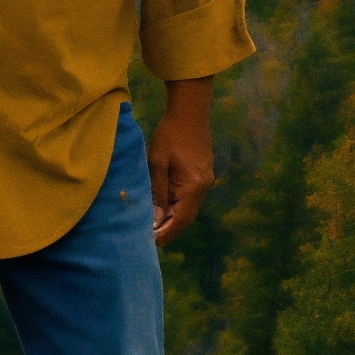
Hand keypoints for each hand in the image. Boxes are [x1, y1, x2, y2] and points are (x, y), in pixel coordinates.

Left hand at [148, 77, 215, 245]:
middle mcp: (203, 188)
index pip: (180, 219)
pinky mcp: (202, 174)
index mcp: (194, 187)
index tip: (151, 244)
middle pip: (186, 217)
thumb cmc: (170, 135)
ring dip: (172, 218)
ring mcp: (205, 181)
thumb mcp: (157, 163)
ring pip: (188, 208)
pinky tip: (163, 207)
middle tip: (148, 239)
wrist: (189, 111)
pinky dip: (176, 206)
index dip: (166, 233)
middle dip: (168, 229)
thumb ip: (157, 192)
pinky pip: (189, 197)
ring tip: (153, 226)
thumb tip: (155, 219)